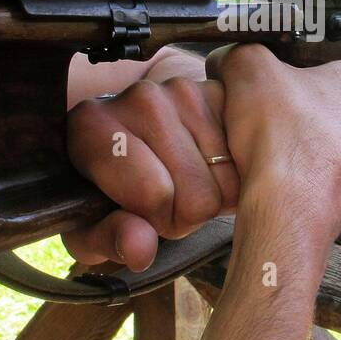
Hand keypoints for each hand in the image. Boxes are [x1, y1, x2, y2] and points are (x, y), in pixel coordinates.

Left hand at [65, 78, 238, 270]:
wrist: (132, 137)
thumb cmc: (104, 190)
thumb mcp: (93, 228)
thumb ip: (111, 239)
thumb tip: (141, 250)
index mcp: (92, 126)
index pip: (154, 194)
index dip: (156, 221)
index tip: (142, 214)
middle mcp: (139, 97)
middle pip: (198, 195)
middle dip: (186, 212)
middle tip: (167, 199)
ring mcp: (184, 89)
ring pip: (228, 182)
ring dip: (211, 194)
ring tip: (185, 181)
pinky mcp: (220, 91)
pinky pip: (248, 159)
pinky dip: (233, 175)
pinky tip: (208, 167)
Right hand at [205, 44, 340, 256]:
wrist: (284, 207)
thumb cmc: (284, 139)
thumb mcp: (250, 70)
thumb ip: (245, 55)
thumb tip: (234, 58)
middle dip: (329, 114)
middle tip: (294, 110)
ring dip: (318, 152)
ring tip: (280, 148)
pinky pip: (327, 189)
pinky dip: (307, 185)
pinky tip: (278, 179)